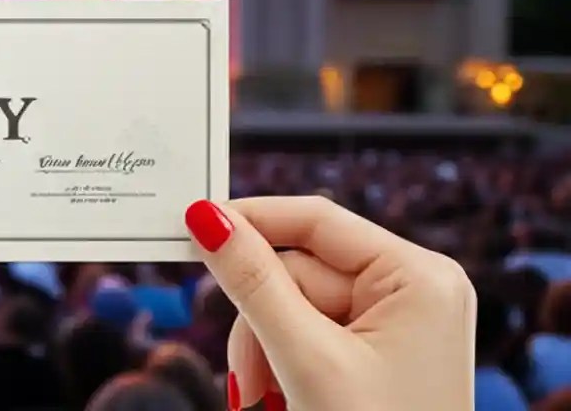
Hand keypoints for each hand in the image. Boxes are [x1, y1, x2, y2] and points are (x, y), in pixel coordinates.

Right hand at [184, 196, 475, 410]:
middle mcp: (415, 290)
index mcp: (419, 277)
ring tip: (266, 399)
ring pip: (293, 306)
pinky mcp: (378, 353)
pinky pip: (309, 334)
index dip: (251, 220)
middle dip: (261, 323)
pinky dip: (282, 364)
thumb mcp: (307, 360)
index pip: (316, 220)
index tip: (190, 223)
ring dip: (264, 349)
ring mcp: (399, 323)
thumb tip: (207, 218)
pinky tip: (281, 399)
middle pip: (298, 270)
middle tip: (248, 379)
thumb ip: (254, 283)